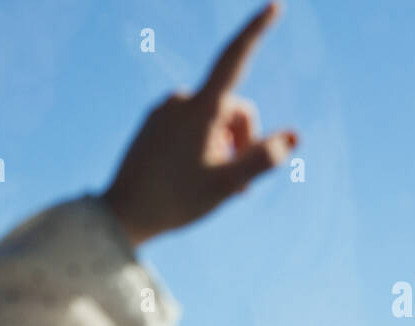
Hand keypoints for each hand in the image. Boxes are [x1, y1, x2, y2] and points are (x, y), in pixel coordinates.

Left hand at [101, 1, 297, 246]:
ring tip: (214, 185)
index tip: (275, 4)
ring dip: (223, 147)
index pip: (235, 57)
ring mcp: (163, 111)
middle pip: (234, 109)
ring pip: (213, 120)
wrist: (120, 216)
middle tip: (239, 187)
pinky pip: (190, 126)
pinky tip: (192, 176)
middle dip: (244, 141)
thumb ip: (263, 159)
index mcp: (200, 108)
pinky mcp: (152, 124)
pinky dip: (202, 146)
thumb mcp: (227, 185)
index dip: (257, 30)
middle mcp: (180, 100)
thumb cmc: (174, 202)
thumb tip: (294, 136)